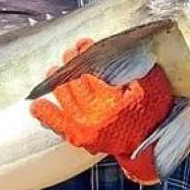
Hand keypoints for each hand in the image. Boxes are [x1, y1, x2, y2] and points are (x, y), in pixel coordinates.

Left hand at [29, 39, 172, 184]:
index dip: (85, 52)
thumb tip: (122, 45)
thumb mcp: (153, 86)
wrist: (149, 145)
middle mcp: (95, 114)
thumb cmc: (152, 112)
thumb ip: (139, 66)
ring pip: (63, 96)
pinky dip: (45, 114)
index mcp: (113, 100)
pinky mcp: (78, 138)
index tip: (83, 44)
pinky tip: (37, 105)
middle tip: (70, 53)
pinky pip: (56, 124)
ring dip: (57, 80)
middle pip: (74, 80)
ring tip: (55, 70)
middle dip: (70, 62)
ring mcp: (84, 127)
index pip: (91, 68)